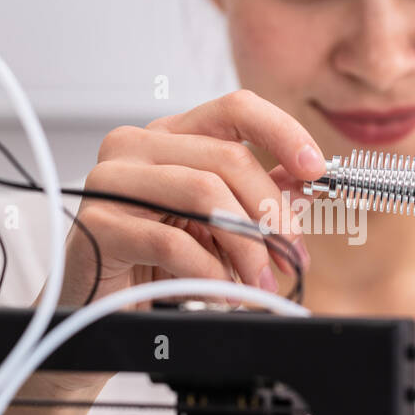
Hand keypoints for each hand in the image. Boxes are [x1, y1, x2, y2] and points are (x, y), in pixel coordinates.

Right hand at [56, 90, 322, 308]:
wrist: (98, 307)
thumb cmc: (153, 261)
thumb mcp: (214, 224)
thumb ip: (256, 198)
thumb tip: (306, 184)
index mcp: (169, 135)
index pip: (235, 108)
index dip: (283, 132)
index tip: (316, 169)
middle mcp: (136, 146)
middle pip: (228, 158)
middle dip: (271, 212)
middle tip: (291, 253)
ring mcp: (112, 180)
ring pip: (205, 194)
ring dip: (246, 246)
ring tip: (258, 282)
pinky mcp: (99, 223)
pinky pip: (173, 242)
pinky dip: (209, 272)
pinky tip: (222, 292)